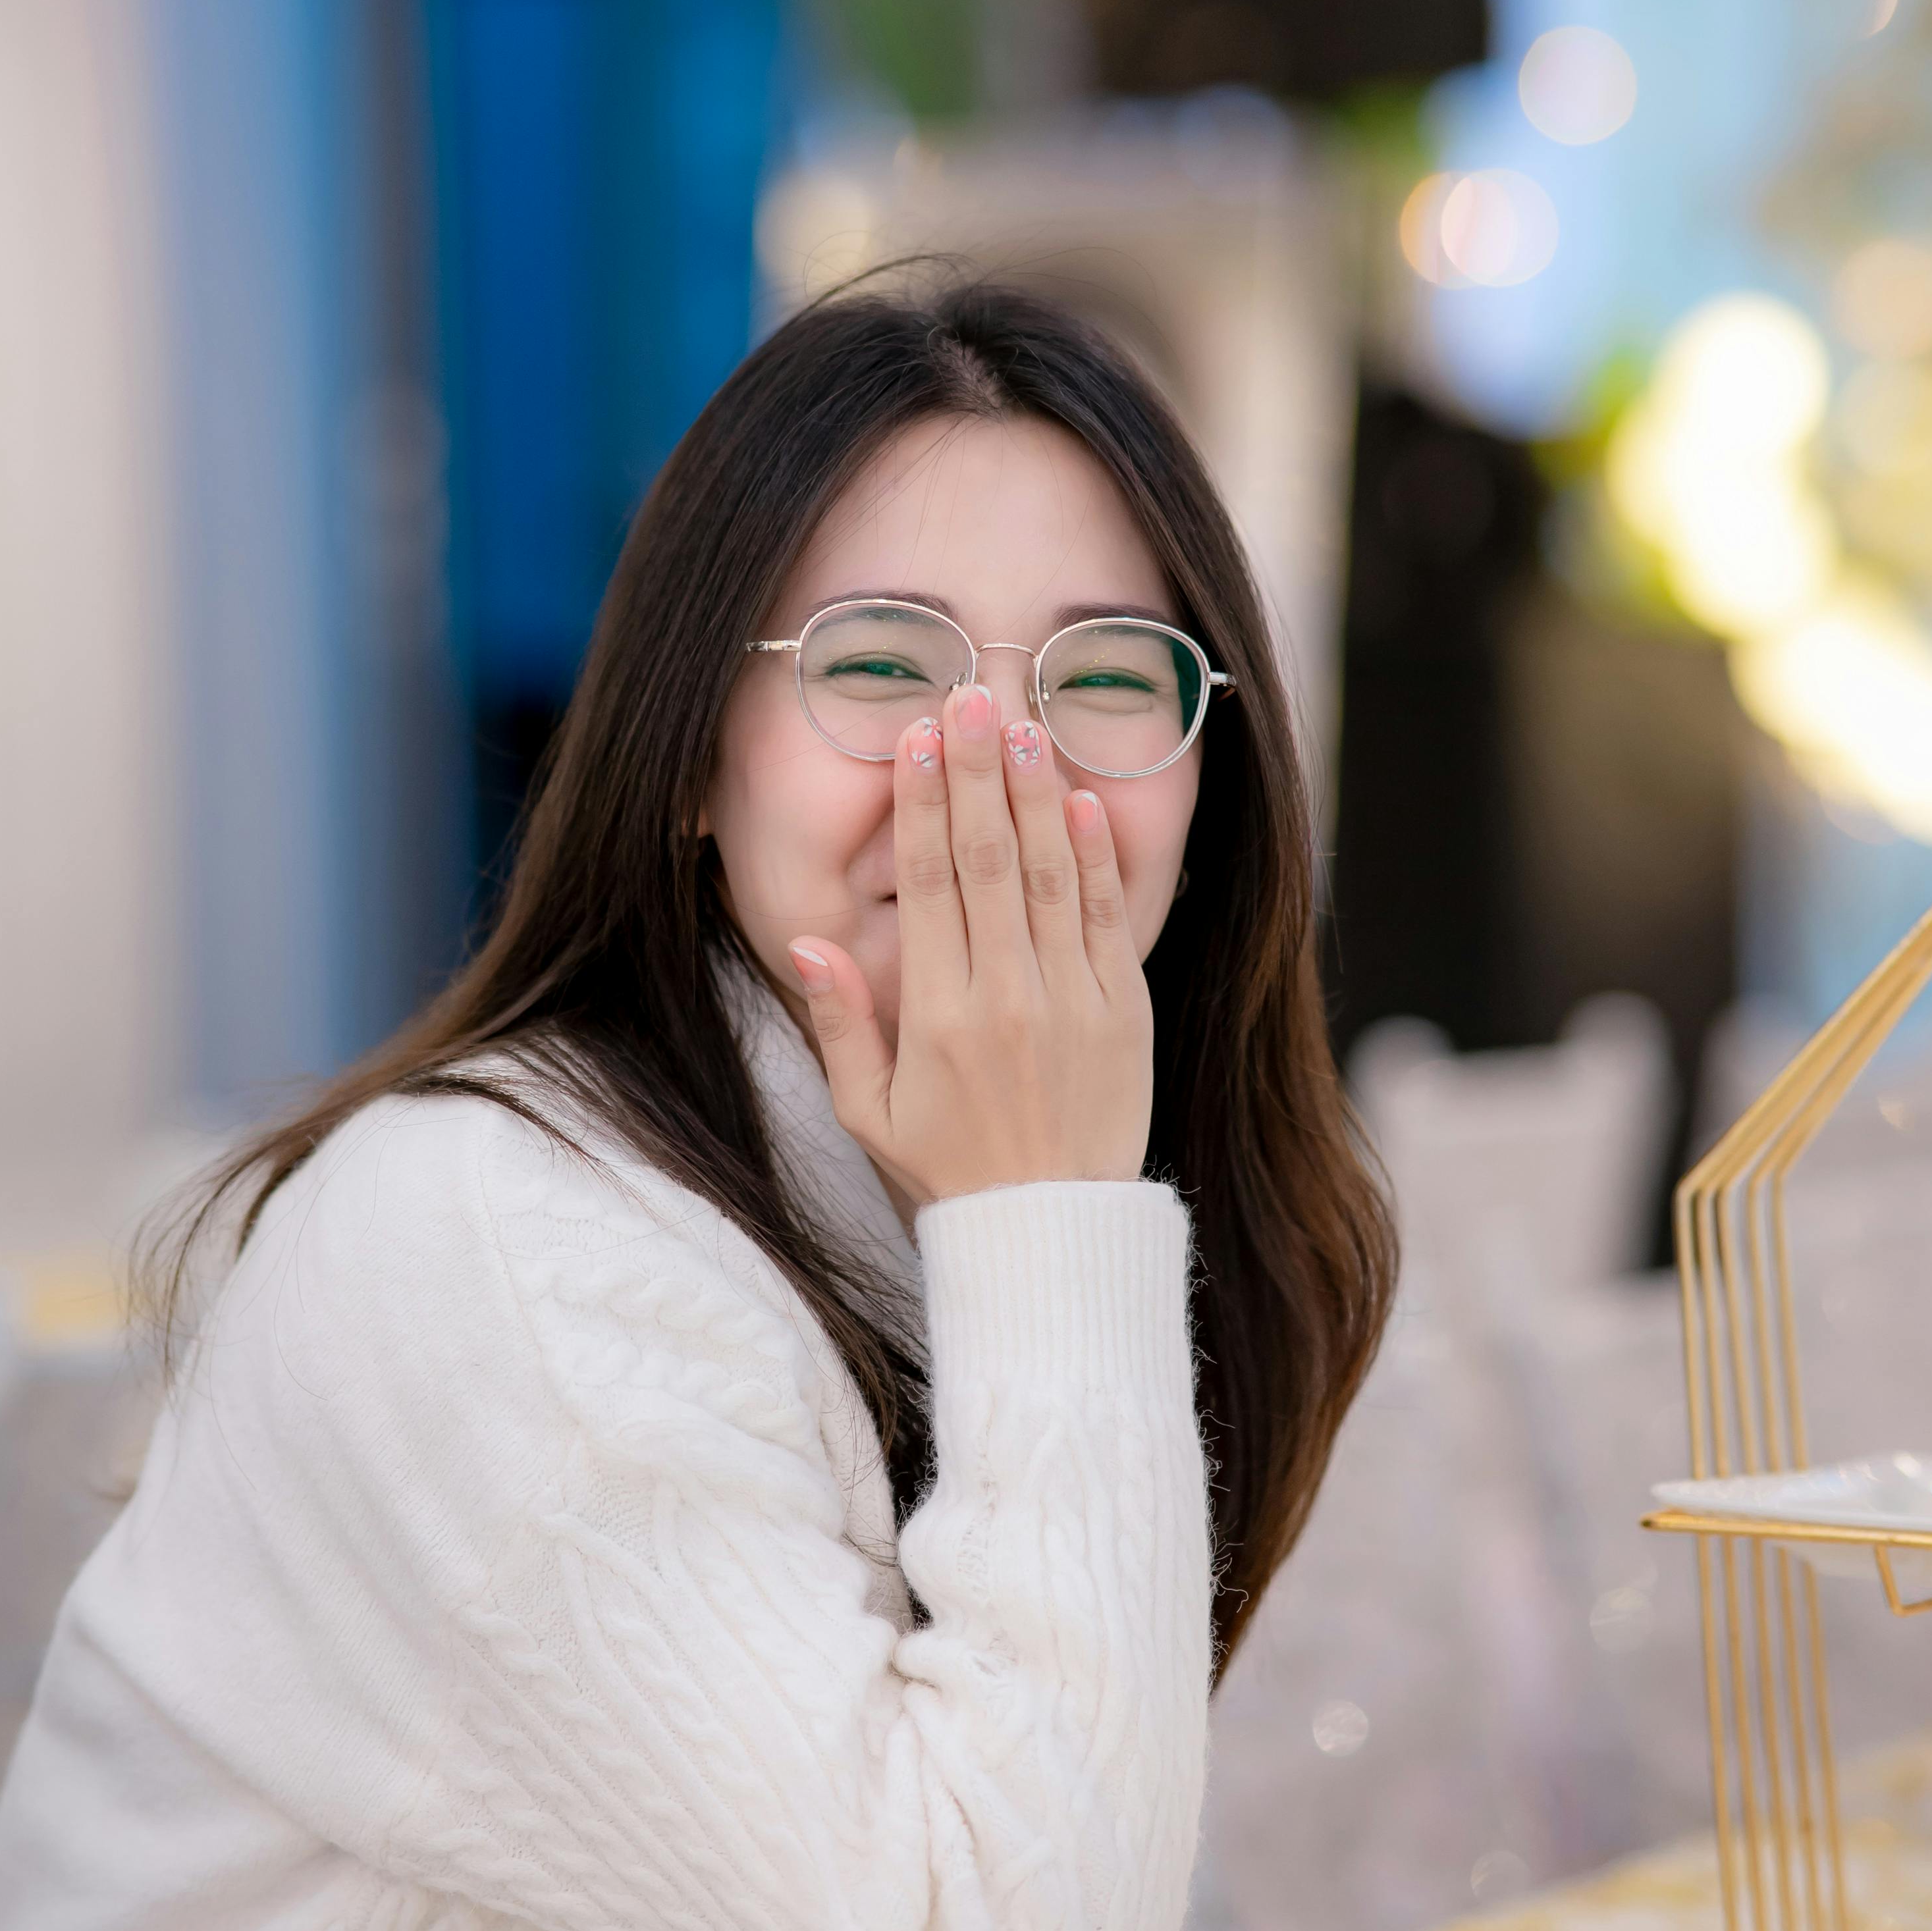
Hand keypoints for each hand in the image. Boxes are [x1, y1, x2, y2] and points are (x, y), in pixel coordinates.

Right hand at [788, 683, 1153, 1208]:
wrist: (1051, 1233)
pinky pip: (1105, 919)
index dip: (923, 806)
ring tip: (1021, 723)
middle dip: (976, 772)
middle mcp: (1007, 1000)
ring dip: (1034, 794)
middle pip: (988, 862)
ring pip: (1049, 876)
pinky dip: (1093, 857)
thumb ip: (840, 1024)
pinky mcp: (1123, 1013)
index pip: (929, 886)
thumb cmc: (949, 1170)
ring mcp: (1072, 1003)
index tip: (918, 739)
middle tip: (968, 697)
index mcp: (938, 1018)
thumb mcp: (868, 1112)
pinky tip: (1079, 799)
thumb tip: (808, 940)